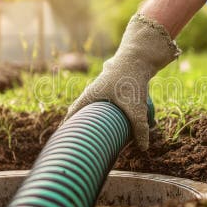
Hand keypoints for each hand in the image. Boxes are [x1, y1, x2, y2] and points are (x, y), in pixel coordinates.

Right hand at [65, 14, 179, 149]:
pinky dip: (102, 109)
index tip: (64, 137)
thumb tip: (143, 148)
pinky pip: (102, 99)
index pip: (73, 112)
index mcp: (91, 95)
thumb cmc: (132, 81)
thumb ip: (140, 128)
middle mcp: (93, 90)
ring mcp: (101, 86)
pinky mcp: (112, 84)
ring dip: (91, 116)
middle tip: (79, 138)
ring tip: (95, 131)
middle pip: (81, 109)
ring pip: (92, 104)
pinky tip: (110, 117)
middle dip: (80, 123)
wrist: (139, 57)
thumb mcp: (136, 107)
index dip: (68, 125)